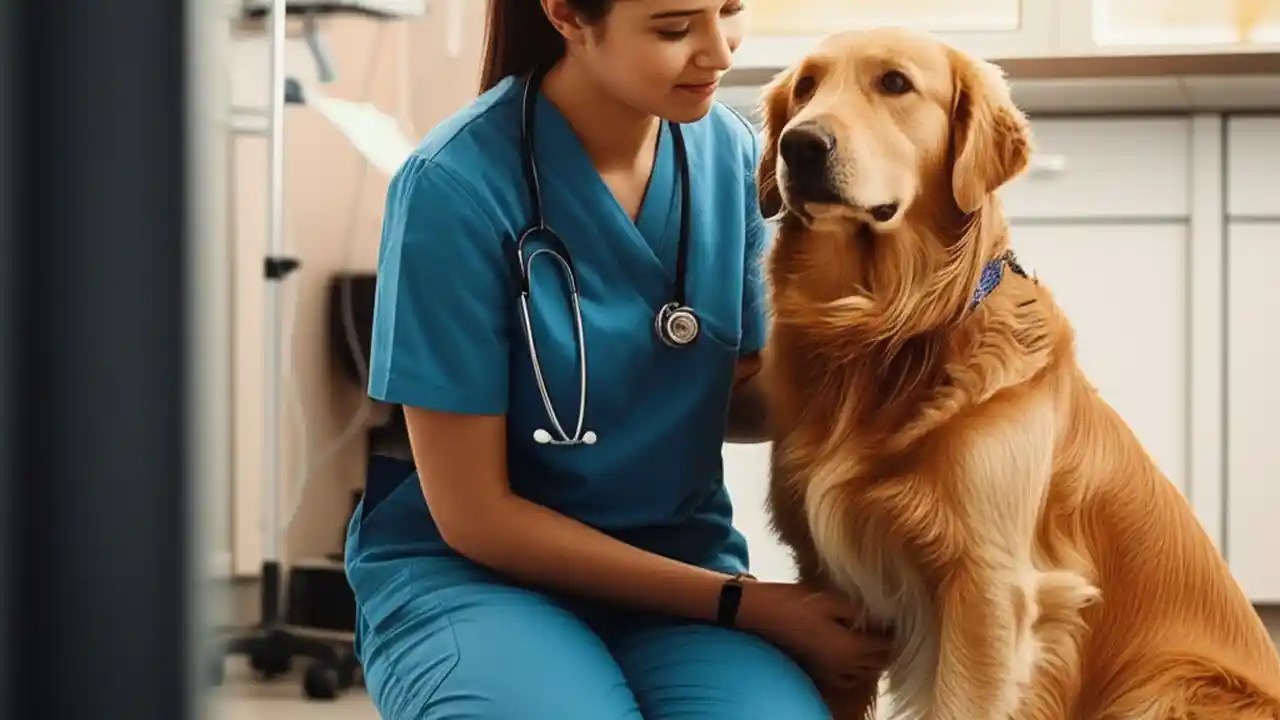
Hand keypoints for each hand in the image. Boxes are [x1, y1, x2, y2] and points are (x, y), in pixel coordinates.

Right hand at [736, 580, 890, 688]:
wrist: (761, 615)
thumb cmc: (795, 603)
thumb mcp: (832, 601)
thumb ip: (862, 612)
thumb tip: (887, 616)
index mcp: (851, 647)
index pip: (888, 645)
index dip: (897, 631)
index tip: (900, 615)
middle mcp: (845, 665)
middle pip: (881, 661)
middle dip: (890, 645)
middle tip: (891, 623)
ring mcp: (832, 670)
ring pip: (868, 671)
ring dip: (876, 657)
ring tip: (877, 636)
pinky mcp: (821, 670)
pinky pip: (850, 677)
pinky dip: (860, 668)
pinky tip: (856, 652)